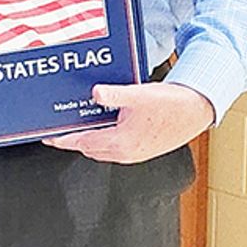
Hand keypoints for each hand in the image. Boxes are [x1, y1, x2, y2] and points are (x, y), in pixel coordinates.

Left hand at [43, 81, 213, 163]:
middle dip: (73, 139)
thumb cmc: (173, 104)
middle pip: (88, 148)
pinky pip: (114, 148)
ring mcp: (135, 154)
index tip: (48, 136)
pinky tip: (105, 125)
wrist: (198, 110)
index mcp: (121, 142)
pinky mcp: (143, 150)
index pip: (81, 143)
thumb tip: (95, 93)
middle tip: (61, 128)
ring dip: (89, 139)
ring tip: (79, 125)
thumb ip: (114, 94)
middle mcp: (126, 153)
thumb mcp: (139, 95)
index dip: (62, 139)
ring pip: (101, 150)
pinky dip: (104, 139)